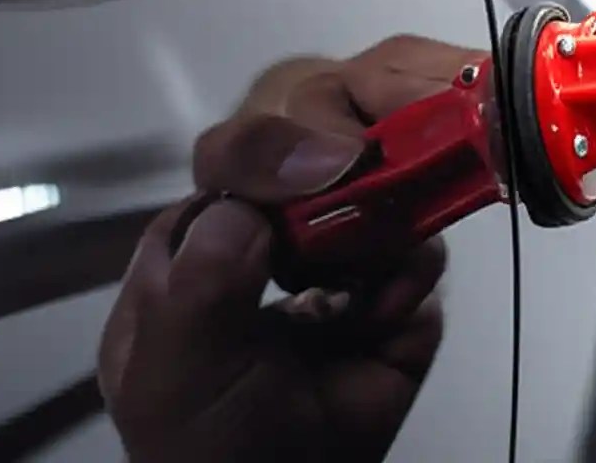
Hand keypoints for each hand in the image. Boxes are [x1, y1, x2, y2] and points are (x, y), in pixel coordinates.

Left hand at [99, 34, 482, 462]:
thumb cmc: (208, 444)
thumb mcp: (178, 364)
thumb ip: (201, 278)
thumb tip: (253, 205)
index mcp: (198, 251)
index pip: (235, 172)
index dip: (272, 161)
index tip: (310, 168)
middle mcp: (268, 252)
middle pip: (316, 179)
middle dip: (342, 193)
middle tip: (352, 214)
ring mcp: (333, 278)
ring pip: (376, 209)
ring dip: (377, 244)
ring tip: (360, 295)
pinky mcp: (392, 310)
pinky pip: (418, 263)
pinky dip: (408, 283)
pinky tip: (381, 317)